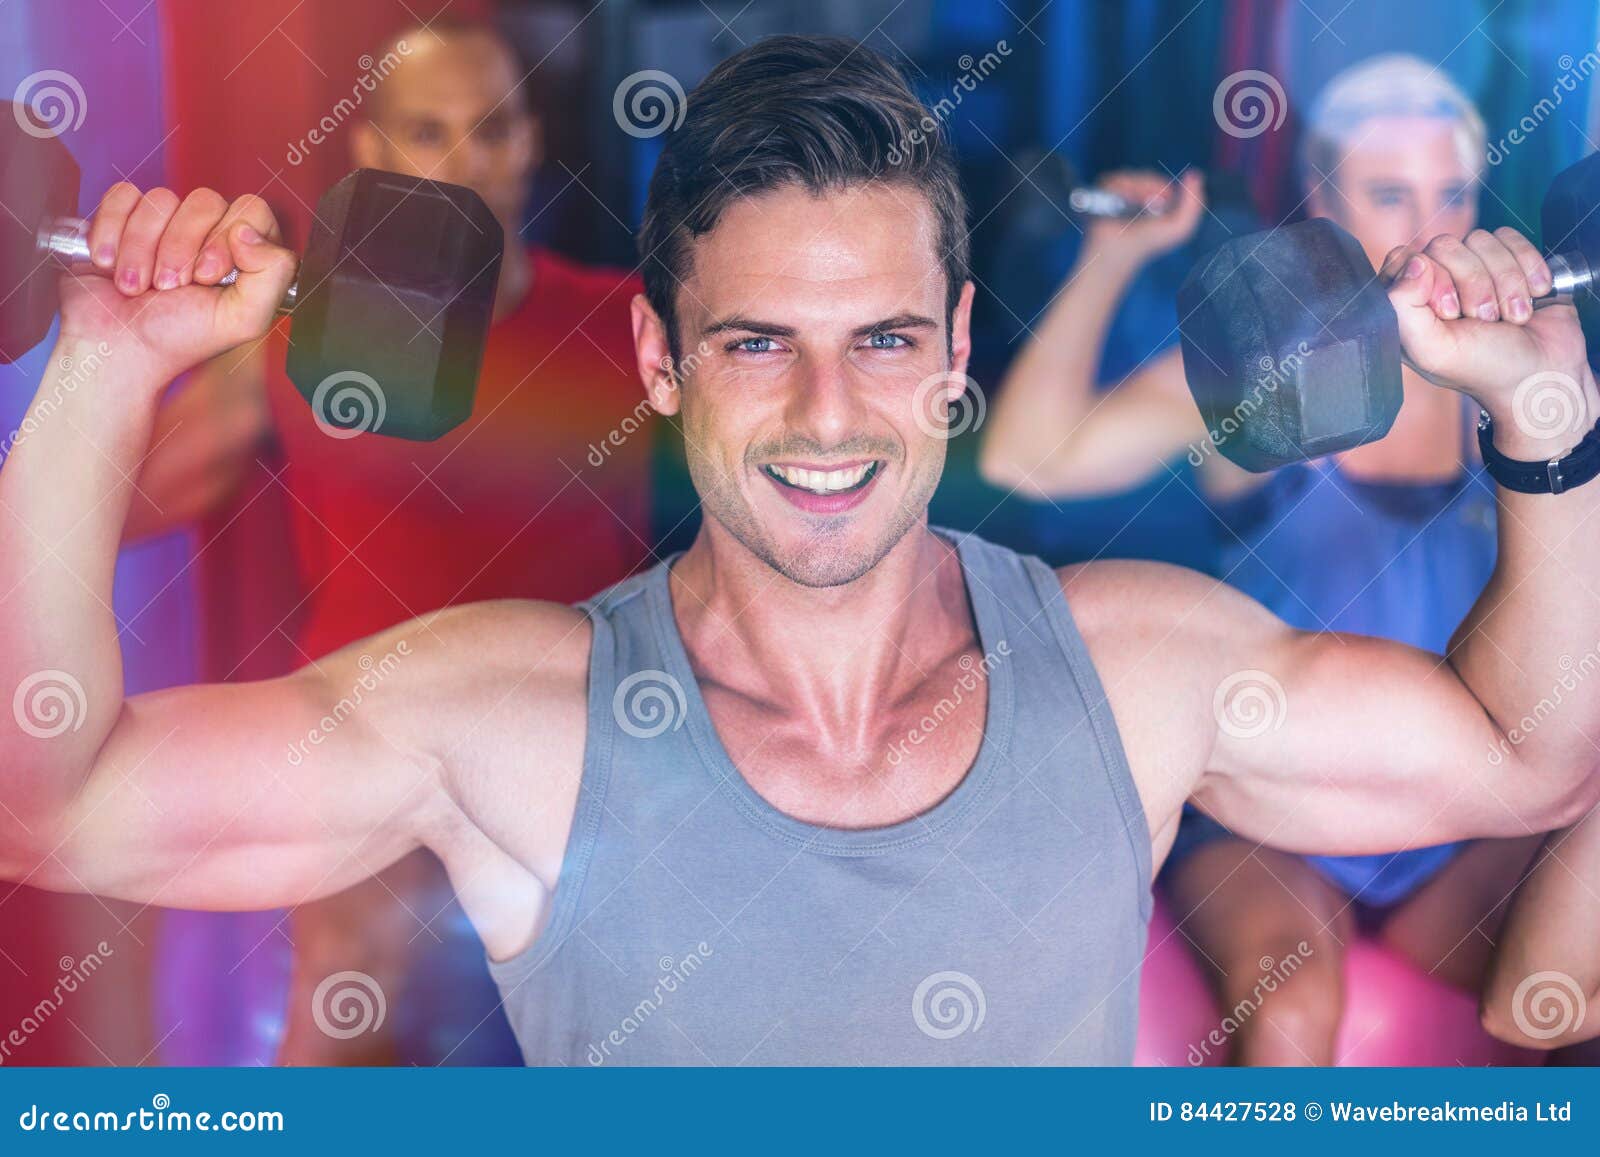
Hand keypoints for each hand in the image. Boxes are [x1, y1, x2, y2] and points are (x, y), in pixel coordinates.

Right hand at [56, 184, 296, 383]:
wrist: (114, 347)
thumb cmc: (178, 338)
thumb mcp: (243, 320)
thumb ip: (273, 275)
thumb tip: (249, 230)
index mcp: (243, 254)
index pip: (252, 211)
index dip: (226, 239)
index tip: (206, 277)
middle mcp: (207, 233)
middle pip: (205, 200)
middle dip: (180, 247)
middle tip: (169, 286)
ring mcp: (164, 223)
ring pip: (161, 199)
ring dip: (141, 249)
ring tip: (136, 286)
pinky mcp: (122, 217)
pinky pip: (123, 195)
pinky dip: (111, 232)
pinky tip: (109, 265)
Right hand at [1081, 169, 1205, 264]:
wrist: (1118, 251)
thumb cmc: (1147, 243)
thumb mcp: (1180, 227)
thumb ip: (1194, 204)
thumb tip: (1194, 175)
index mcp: (1154, 203)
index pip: (1160, 181)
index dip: (1161, 186)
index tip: (1163, 199)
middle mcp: (1135, 197)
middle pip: (1145, 175)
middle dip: (1149, 185)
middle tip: (1148, 203)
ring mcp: (1117, 195)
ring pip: (1128, 176)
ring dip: (1134, 189)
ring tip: (1132, 206)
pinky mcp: (1101, 195)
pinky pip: (1112, 181)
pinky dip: (1118, 190)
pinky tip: (1119, 203)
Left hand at [1382, 227, 1596, 454]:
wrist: (1545, 372)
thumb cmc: (1485, 367)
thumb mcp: (1433, 350)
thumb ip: (1403, 308)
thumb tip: (1412, 262)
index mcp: (1409, 305)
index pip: (1403, 259)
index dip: (1429, 279)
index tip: (1450, 312)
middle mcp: (1438, 282)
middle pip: (1444, 245)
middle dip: (1473, 283)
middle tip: (1485, 319)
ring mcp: (1474, 269)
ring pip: (1481, 240)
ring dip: (1505, 282)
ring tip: (1512, 316)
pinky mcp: (1510, 259)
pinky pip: (1511, 237)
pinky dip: (1528, 267)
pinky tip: (1534, 296)